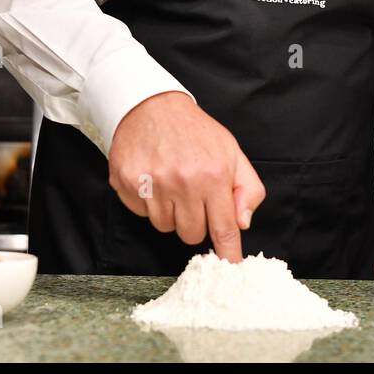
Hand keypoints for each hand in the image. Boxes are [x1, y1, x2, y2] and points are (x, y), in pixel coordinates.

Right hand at [107, 91, 265, 262]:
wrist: (152, 105)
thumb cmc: (194, 131)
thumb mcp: (231, 152)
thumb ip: (247, 189)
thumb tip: (243, 222)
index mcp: (213, 176)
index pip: (224, 228)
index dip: (228, 253)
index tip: (231, 268)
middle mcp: (182, 182)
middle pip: (191, 235)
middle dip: (194, 221)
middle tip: (191, 196)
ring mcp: (152, 184)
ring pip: (164, 227)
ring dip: (169, 212)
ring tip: (170, 183)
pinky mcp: (126, 182)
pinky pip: (140, 213)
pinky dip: (147, 202)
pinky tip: (151, 179)